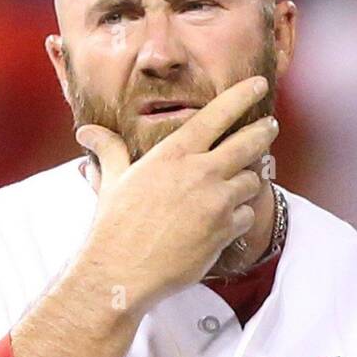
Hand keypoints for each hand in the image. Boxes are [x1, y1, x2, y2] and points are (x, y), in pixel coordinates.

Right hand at [74, 77, 279, 316]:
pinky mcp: (224, 231)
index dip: (243, 96)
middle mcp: (200, 172)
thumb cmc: (114, 226)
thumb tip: (87, 132)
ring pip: (251, 181)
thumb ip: (110, 151)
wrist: (122, 271)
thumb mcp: (112, 180)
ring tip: (237, 185)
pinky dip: (238, 217)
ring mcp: (216, 202)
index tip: (259, 85)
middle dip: (263, 132)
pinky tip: (223, 223)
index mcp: (174, 154)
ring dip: (246, 182)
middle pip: (249, 143)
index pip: (218, 114)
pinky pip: (246, 216)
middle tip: (270, 126)